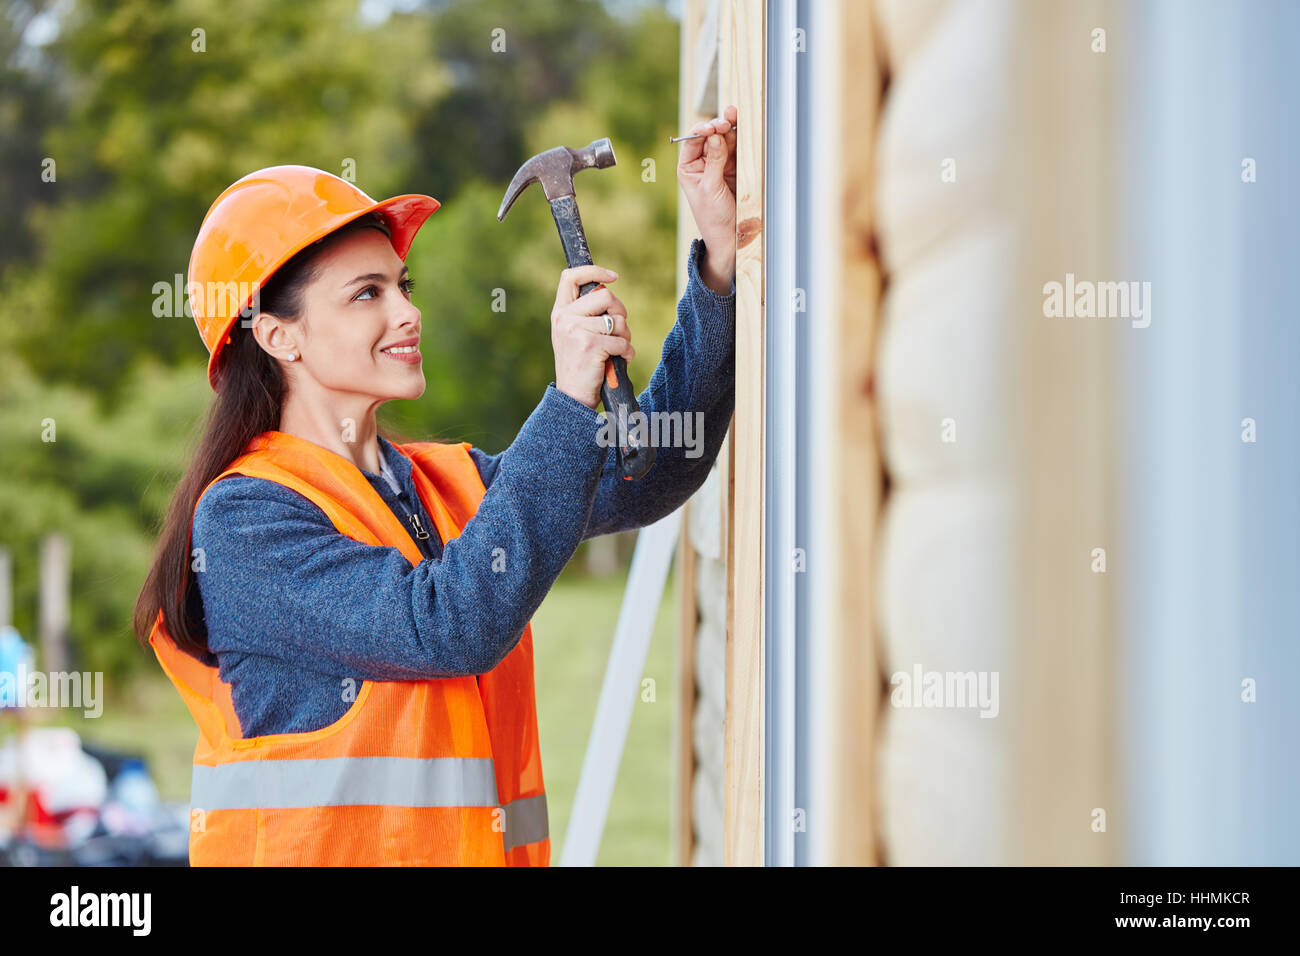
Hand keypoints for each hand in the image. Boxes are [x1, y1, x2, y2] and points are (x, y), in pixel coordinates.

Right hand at [551, 265, 634, 409]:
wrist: (572, 397)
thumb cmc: (580, 365)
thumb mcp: (573, 334)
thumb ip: (585, 313)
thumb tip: (608, 290)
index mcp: (560, 312)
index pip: (572, 277)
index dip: (595, 271)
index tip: (614, 276)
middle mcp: (565, 318)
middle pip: (606, 296)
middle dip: (620, 312)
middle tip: (618, 330)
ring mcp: (576, 331)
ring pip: (618, 320)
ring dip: (625, 336)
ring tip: (615, 350)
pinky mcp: (591, 346)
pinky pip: (622, 341)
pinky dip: (627, 353)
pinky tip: (618, 361)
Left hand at [676, 103, 736, 294]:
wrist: (729, 238)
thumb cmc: (713, 217)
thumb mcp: (711, 188)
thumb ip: (714, 161)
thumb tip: (715, 135)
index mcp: (688, 168)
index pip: (692, 141)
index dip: (702, 130)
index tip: (713, 127)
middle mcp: (702, 163)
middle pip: (710, 136)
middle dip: (718, 126)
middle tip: (728, 120)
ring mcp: (720, 164)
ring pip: (725, 139)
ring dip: (731, 128)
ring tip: (737, 118)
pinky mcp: (735, 168)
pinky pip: (738, 149)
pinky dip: (741, 138)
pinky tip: (744, 128)